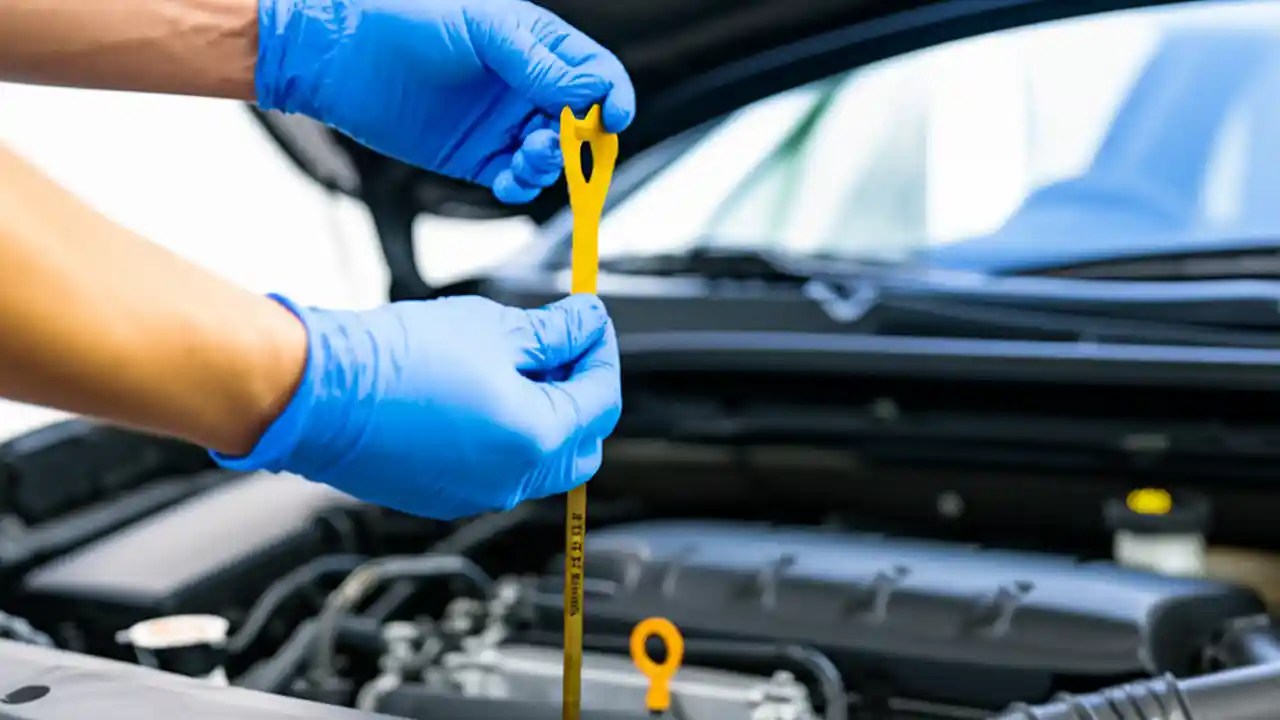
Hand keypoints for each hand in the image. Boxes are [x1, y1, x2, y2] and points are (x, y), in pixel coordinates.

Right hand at [211, 294, 621, 519]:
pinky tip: (479, 394)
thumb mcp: (494, 328)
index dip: (601, 352)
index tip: (589, 321)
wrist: (319, 394)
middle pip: (582, 443)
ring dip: (544, 416)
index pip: (602, 399)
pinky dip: (505, 436)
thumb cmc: (398, 358)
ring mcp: (478, 494)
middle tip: (561, 347)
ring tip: (516, 365)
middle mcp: (514, 479)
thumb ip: (555, 332)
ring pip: (540, 461)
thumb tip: (588, 324)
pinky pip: (496, 470)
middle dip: (582, 394)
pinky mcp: (443, 497)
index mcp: (538, 438)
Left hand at [255, 0, 634, 203]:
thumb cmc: (406, 20)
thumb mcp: (483, 29)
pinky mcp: (476, 156)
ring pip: (551, 157)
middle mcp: (527, 86)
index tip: (611, 120)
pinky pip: (515, 180)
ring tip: (524, 158)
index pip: (596, 75)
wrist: (339, 55)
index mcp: (539, 44)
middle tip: (552, 142)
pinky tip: (507, 181)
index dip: (611, 98)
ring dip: (549, 165)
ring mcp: (503, 124)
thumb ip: (538, 63)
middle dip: (578, 139)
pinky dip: (520, 186)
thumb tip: (587, 95)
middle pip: (581, 124)